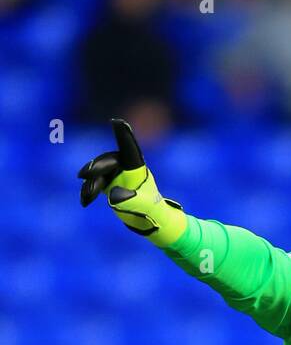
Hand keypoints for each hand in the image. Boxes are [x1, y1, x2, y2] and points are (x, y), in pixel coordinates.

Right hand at [77, 118, 185, 243]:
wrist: (149, 222)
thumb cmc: (153, 213)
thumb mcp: (146, 208)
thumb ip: (132, 201)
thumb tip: (113, 195)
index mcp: (138, 169)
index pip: (130, 150)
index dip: (124, 136)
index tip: (117, 122)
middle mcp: (126, 168)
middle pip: (108, 161)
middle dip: (96, 167)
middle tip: (84, 175)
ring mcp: (116, 175)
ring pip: (99, 174)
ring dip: (91, 184)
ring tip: (87, 197)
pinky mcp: (109, 184)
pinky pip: (94, 183)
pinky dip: (88, 191)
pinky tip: (85, 200)